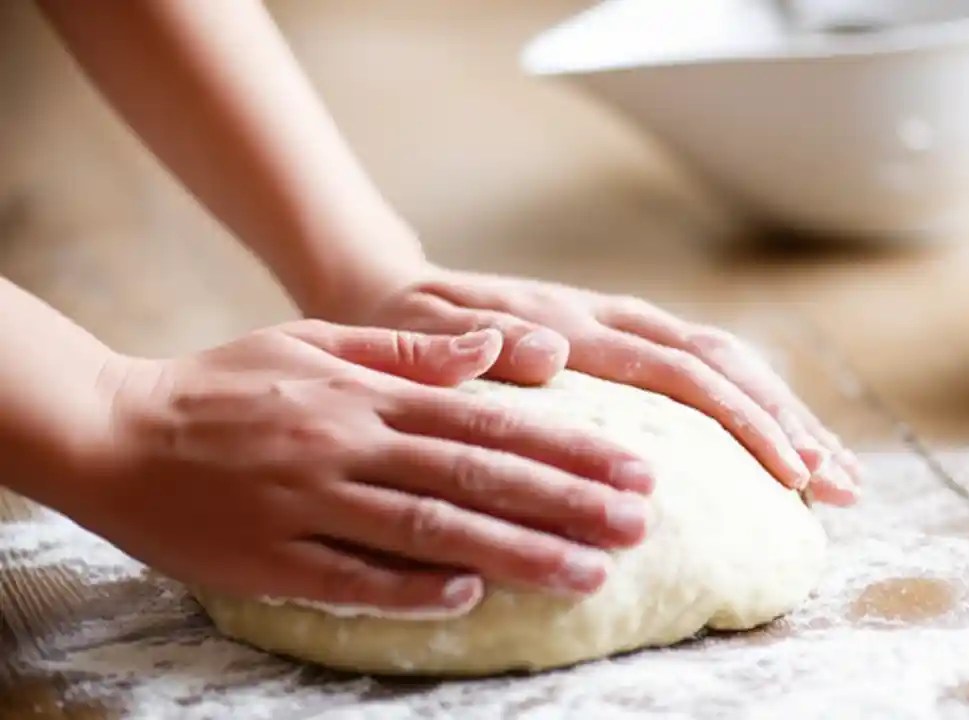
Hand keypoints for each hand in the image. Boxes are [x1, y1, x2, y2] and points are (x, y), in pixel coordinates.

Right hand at [78, 320, 654, 614]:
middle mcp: (349, 448)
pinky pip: (351, 581)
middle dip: (565, 501)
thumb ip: (409, 353)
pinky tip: (473, 602)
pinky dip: (411, 592)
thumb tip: (495, 348)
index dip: (566, 448)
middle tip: (639, 523)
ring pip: (430, 531)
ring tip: (589, 571)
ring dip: (515, 554)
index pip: (488, 424)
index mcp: (367, 397)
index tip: (632, 468)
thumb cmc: (224, 384)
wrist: (112, 432)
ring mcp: (310, 507)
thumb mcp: (314, 343)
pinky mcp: (271, 561)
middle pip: (476, 478)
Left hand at [345, 267, 859, 505]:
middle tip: (841, 484)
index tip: (788, 468)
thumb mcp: (421, 335)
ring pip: (726, 366)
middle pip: (725, 365)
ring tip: (840, 475)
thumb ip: (477, 342)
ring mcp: (623, 330)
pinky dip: (751, 412)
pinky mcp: (623, 346)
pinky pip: (701, 376)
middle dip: (788, 424)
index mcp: (577, 321)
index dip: (741, 418)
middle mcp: (613, 320)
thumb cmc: (406, 327)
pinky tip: (783, 451)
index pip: (680, 369)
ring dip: (786, 418)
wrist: (393, 293)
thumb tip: (546, 349)